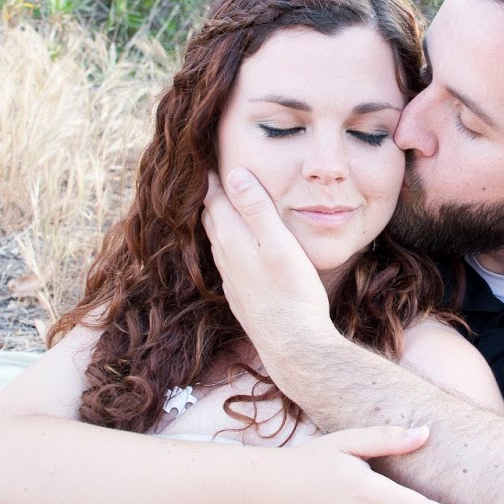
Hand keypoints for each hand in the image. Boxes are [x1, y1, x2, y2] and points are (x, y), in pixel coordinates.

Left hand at [202, 169, 331, 377]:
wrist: (293, 346)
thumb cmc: (293, 292)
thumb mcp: (279, 243)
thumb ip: (256, 208)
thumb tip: (234, 173)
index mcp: (233, 239)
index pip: (215, 198)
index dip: (212, 177)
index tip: (210, 156)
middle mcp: (226, 258)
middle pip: (212, 218)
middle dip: (212, 195)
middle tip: (213, 174)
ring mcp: (231, 279)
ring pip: (217, 241)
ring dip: (217, 220)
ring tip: (222, 204)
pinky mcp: (240, 296)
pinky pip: (226, 262)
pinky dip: (227, 245)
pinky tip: (236, 249)